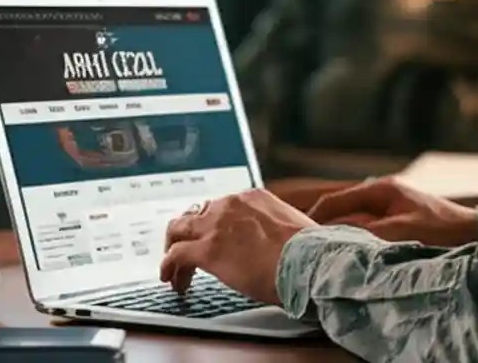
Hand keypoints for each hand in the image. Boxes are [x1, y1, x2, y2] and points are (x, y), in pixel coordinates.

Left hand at [160, 189, 317, 303]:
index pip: (222, 206)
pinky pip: (175, 255)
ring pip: (178, 230)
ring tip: (174, 268)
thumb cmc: (308, 251)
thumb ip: (274, 229)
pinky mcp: (206, 249)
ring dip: (174, 248)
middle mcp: (231, 205)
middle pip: (195, 214)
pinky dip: (169, 267)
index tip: (214, 237)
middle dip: (188, 233)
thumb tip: (275, 245)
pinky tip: (171, 279)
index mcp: (253, 197)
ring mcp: (216, 226)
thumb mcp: (292, 227)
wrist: (307, 261)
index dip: (213, 224)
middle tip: (187, 250)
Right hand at [308, 177, 477, 247]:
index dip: (314, 217)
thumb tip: (337, 240)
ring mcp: (390, 208)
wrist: (474, 233)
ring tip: (319, 252)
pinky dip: (355, 240)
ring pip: (353, 222)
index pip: (336, 201)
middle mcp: (383, 195)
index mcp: (382, 190)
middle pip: (342, 211)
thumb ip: (368, 233)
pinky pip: (366, 230)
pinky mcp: (397, 222)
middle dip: (323, 227)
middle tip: (302, 246)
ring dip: (339, 235)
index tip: (296, 233)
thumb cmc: (442, 229)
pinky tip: (347, 255)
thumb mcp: (401, 232)